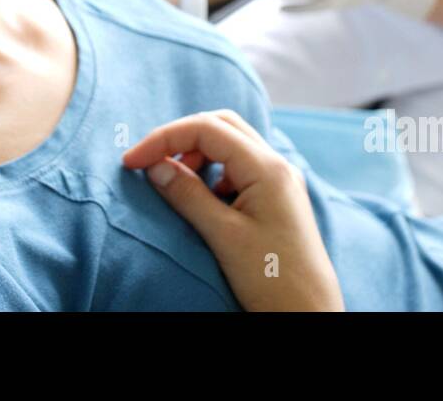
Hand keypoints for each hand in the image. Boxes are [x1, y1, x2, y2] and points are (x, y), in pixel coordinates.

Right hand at [121, 109, 344, 310]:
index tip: (131, 162)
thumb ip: (188, 195)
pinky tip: (202, 196)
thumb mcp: (223, 236)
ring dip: (198, 154)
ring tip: (173, 182)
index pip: (207, 129)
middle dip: (181, 138)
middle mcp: (277, 166)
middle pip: (221, 126)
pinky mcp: (277, 197)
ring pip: (232, 144)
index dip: (164, 138)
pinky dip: (214, 171)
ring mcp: (280, 181)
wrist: (310, 315)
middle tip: (149, 163)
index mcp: (267, 168)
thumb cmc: (273, 280)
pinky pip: (241, 167)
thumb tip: (155, 166)